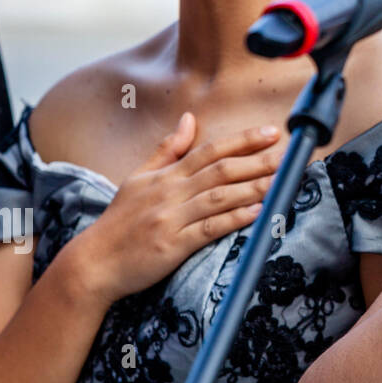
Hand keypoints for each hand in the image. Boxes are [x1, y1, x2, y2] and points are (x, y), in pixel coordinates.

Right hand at [58, 114, 283, 304]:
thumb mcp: (138, 179)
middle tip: (288, 155)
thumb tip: (189, 118)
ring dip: (253, 188)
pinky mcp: (172, 246)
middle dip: (258, 160)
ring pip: (219, 197)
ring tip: (282, 181)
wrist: (93, 264)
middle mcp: (170, 193)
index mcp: (165, 176)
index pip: (210, 150)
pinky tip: (257, 212)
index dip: (243, 140)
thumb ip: (167, 150)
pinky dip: (234, 219)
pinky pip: (208, 229)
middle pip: (221, 170)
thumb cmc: (119, 222)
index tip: (272, 132)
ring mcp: (171, 219)